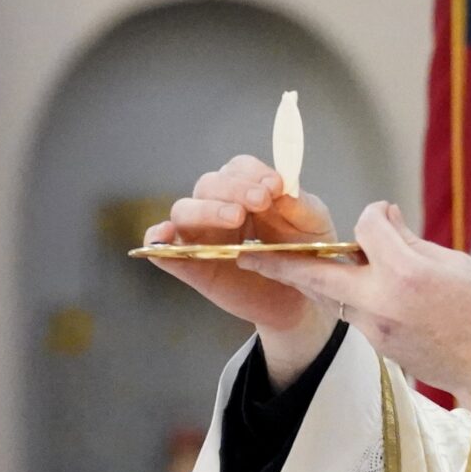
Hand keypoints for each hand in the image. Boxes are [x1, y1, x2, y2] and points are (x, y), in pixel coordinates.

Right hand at [143, 156, 338, 378]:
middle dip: (233, 189)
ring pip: (183, 210)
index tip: (275, 186)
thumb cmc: (304, 256)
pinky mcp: (190, 267)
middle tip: (260, 201)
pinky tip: (166, 236)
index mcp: (246, 192)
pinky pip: (161, 250)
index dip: (253, 173)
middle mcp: (218, 208)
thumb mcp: (313, 226)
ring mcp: (200, 237)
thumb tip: (283, 190)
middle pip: (208, 184)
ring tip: (236, 218)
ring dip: (207, 209)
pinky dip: (157, 239)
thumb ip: (301, 206)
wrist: (300, 302)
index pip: (237, 169)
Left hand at [238, 203, 470, 403]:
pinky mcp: (375, 346)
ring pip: (329, 296)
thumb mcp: (452, 262)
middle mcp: (380, 302)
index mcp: (405, 273)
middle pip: (316, 274)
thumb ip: (408, 241)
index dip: (373, 216)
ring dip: (310, 279)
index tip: (383, 215)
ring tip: (282, 266)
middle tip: (245, 254)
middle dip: (277, 263)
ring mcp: (373, 329)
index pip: (365, 228)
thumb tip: (382, 219)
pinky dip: (346, 296)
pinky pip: (350, 314)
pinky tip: (352, 288)